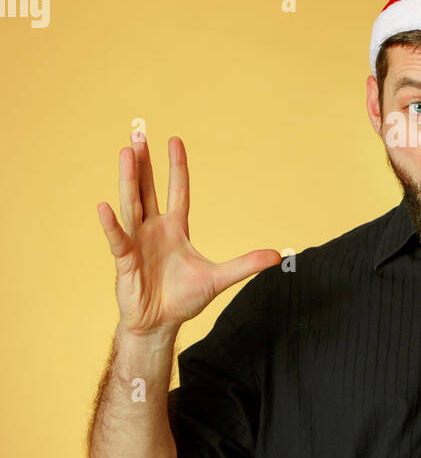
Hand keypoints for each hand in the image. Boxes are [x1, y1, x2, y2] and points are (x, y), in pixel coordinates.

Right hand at [97, 133, 280, 336]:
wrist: (159, 324)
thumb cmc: (184, 298)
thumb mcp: (219, 278)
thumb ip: (245, 264)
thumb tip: (278, 255)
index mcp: (175, 229)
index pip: (178, 191)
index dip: (177, 167)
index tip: (174, 140)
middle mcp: (154, 230)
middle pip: (148, 189)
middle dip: (144, 163)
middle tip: (138, 133)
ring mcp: (137, 243)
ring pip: (132, 205)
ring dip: (129, 179)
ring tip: (126, 152)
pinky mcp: (125, 261)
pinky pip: (118, 239)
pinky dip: (112, 225)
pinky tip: (104, 206)